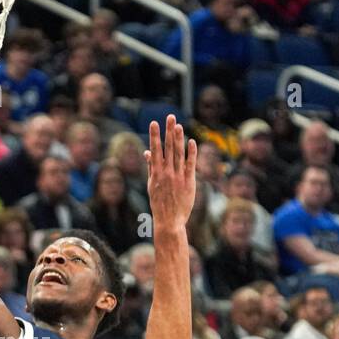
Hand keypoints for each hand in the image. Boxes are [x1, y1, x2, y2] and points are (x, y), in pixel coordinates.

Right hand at [145, 115, 197, 234]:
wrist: (169, 221)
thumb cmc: (159, 203)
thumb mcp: (151, 184)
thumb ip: (151, 167)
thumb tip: (147, 152)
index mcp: (156, 173)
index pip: (155, 150)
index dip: (155, 136)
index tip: (154, 123)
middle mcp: (166, 173)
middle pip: (168, 148)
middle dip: (168, 132)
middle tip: (170, 117)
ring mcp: (178, 177)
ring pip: (178, 154)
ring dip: (178, 139)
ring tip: (178, 125)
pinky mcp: (188, 182)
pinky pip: (190, 164)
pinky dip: (191, 153)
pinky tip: (191, 141)